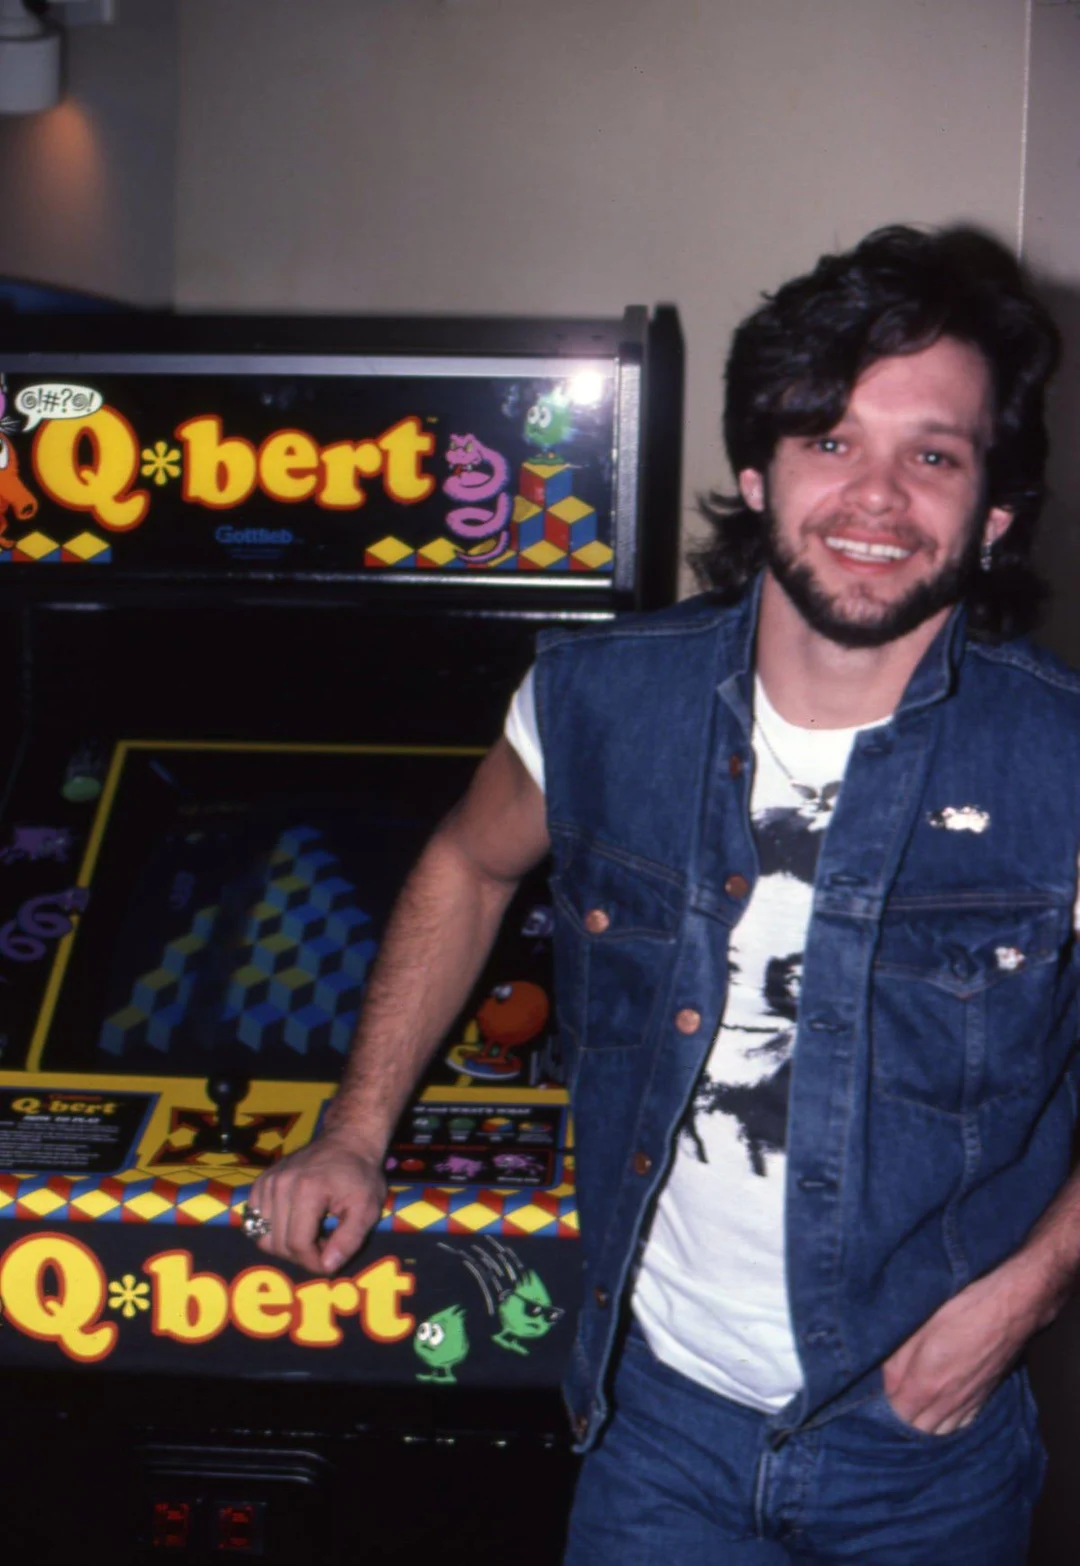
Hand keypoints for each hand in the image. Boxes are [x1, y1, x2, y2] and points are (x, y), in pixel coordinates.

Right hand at [247, 1132, 386, 1274]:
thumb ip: (350, 1240)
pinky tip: (294, 1224)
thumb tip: (327, 1268)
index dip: (313, 1263)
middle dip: (302, 1256)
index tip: (330, 1262)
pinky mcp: (261, 1182)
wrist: (347, 1141)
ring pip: (263, 1236)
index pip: (298, 1245)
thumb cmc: (360, 1175)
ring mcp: (267, 1182)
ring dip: (286, 1246)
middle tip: (323, 1247)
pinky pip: (254, 1221)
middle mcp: (281, 1185)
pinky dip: (272, 1231)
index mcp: (308, 1190)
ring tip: (310, 1235)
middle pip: (279, 1244)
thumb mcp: (367, 1208)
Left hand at [882, 1264, 1042, 1433]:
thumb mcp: (915, 1329)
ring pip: (941, 1433)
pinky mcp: (984, 1400)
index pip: (897, 1418)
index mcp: (925, 1386)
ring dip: (925, 1428)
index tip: (874, 1401)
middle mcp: (947, 1403)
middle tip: (892, 1406)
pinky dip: (947, 1426)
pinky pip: (962, 1426)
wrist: (1006, 1309)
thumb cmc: (957, 1310)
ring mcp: (968, 1405)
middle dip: (902, 1424)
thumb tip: (886, 1387)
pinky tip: (940, 1414)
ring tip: (913, 1413)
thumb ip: (896, 1364)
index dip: (883, 1412)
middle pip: (919, 1432)